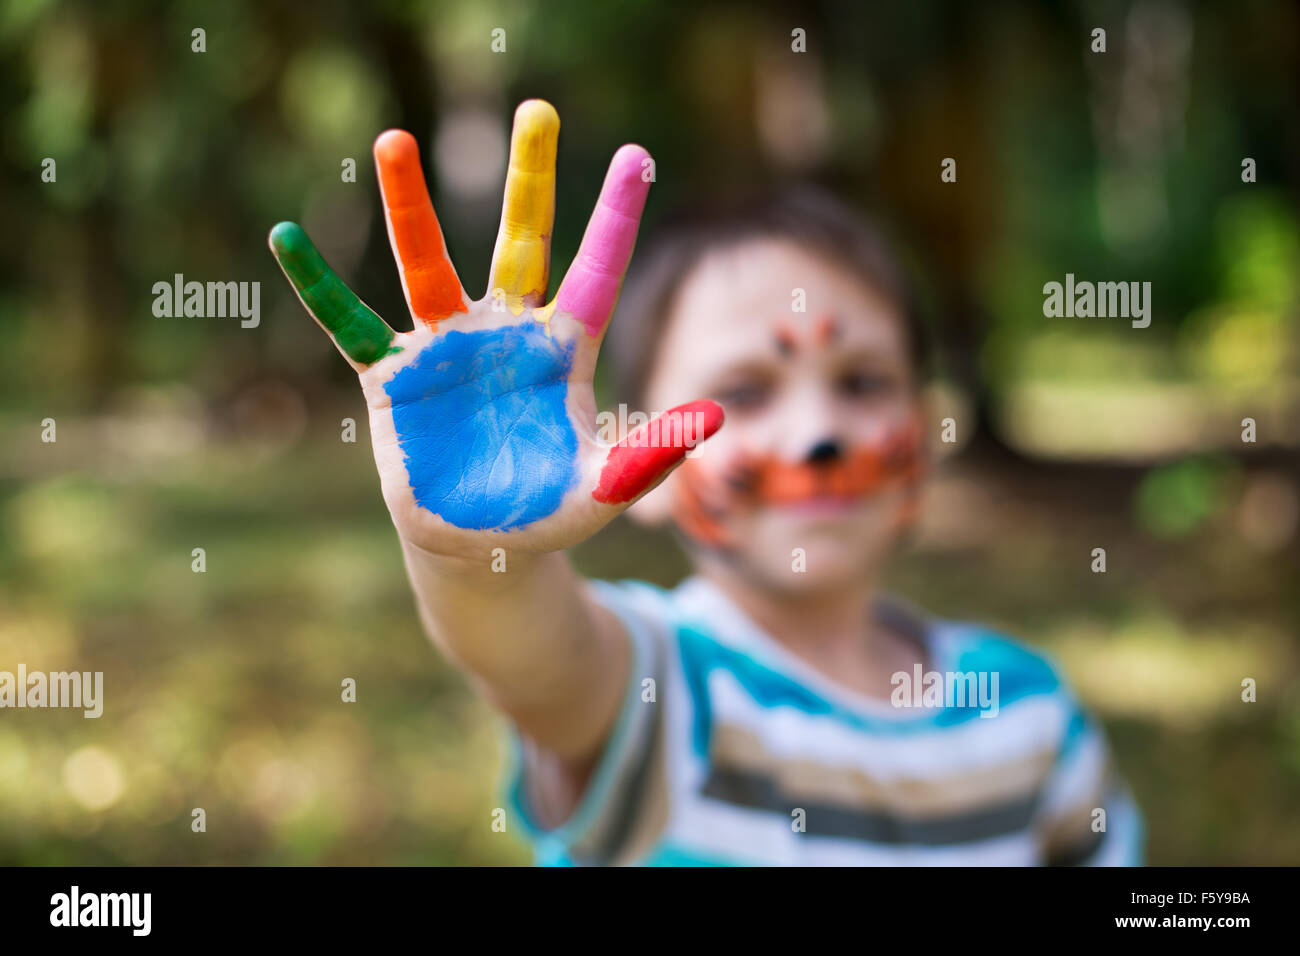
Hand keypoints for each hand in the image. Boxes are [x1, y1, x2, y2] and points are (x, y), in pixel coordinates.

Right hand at [269, 100, 721, 558]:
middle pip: (518, 240)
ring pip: (427, 264)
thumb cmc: (548, 509)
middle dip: (529, 178)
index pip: (595, 271)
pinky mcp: (394, 377)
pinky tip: (287, 237)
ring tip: (393, 139)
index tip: (640, 156)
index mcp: (562, 350)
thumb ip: (651, 453)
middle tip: (538, 109)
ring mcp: (447, 348)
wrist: (482, 543)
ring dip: (409, 207)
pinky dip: (321, 287)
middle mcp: (506, 332)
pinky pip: (352, 324)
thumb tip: (716, 416)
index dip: (615, 217)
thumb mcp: (604, 486)